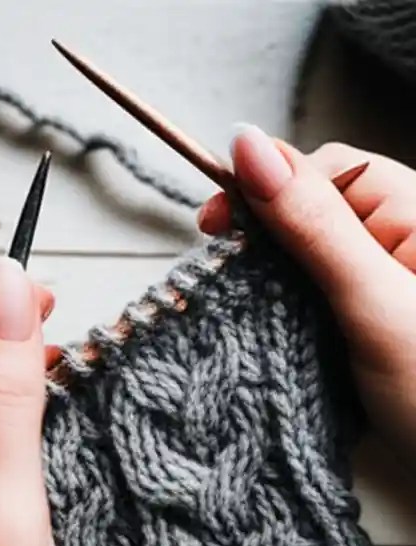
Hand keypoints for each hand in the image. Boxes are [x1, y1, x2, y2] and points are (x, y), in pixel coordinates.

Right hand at [197, 126, 415, 468]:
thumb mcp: (370, 303)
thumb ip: (310, 223)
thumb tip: (246, 146)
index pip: (321, 168)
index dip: (261, 189)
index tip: (212, 230)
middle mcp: (407, 237)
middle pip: (309, 209)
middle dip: (263, 242)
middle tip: (224, 281)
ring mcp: (389, 282)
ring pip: (306, 255)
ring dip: (271, 281)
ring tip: (251, 318)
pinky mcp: (374, 322)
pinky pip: (316, 295)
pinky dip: (288, 311)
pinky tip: (276, 336)